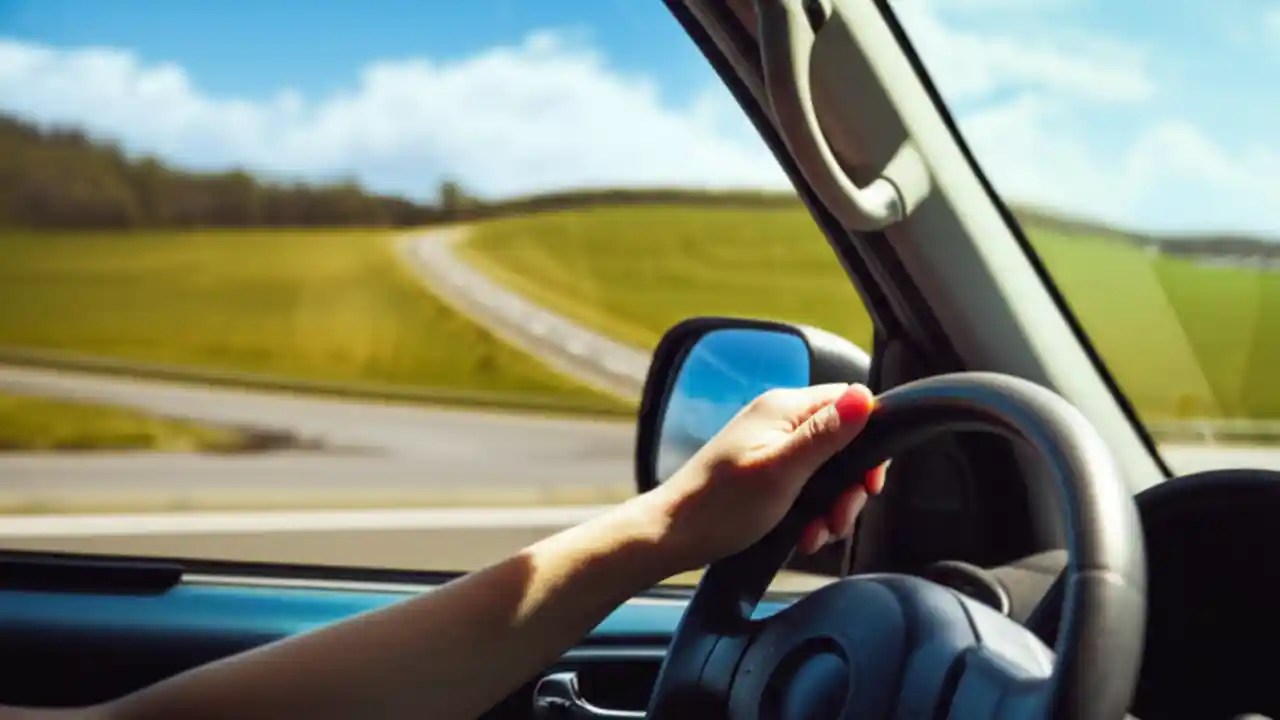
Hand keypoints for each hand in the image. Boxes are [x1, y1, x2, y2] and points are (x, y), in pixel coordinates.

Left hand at [643, 383, 887, 573]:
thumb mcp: (782, 471)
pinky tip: (803, 535)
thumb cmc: (720, 506)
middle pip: (843, 442)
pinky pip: (805, 487)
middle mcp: (779, 420)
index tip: (867, 483)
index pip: (849, 401)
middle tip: (837, 519)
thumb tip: (864, 396)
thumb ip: (825, 435)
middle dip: (848, 487)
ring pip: (827, 470)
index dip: (869, 441)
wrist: (672, 535)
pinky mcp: (765, 472)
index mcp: (783, 408)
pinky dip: (811, 513)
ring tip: (816, 535)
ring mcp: (771, 446)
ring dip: (831, 507)